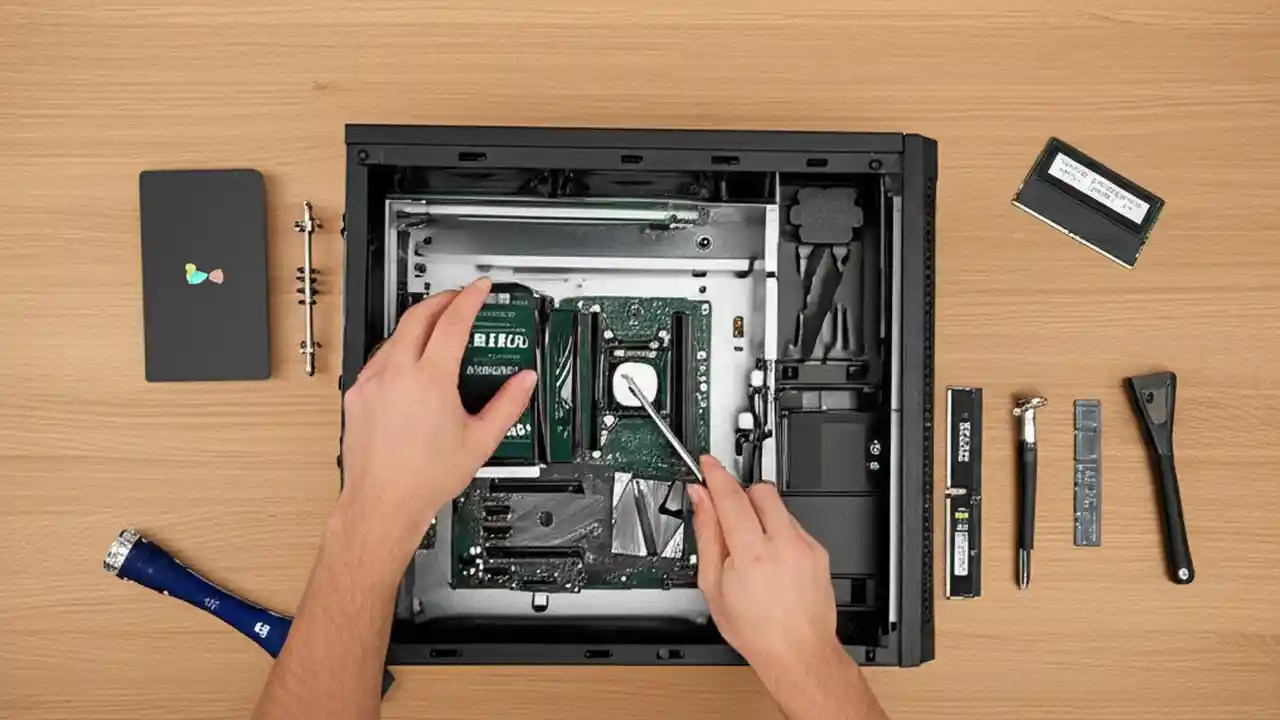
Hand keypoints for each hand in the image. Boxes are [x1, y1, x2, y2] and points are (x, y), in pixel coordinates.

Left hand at [338, 278, 536, 555]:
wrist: (382, 503)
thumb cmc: (424, 479)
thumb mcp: (479, 441)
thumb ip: (507, 405)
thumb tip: (524, 382)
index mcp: (429, 381)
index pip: (452, 322)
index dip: (469, 298)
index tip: (479, 288)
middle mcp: (396, 375)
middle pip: (418, 316)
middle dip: (442, 300)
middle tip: (459, 297)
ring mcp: (372, 383)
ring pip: (395, 335)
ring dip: (419, 323)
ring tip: (437, 327)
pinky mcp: (356, 395)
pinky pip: (379, 358)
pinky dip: (398, 348)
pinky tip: (410, 360)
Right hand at [688, 456, 839, 670]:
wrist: (798, 653)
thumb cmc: (756, 630)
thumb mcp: (714, 586)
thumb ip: (707, 535)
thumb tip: (700, 501)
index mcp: (752, 553)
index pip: (730, 496)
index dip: (715, 475)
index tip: (707, 464)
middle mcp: (783, 544)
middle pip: (759, 490)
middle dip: (741, 496)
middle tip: (728, 517)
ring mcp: (805, 546)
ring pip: (778, 506)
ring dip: (760, 515)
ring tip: (750, 547)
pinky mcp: (819, 551)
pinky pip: (794, 525)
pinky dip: (778, 532)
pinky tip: (771, 559)